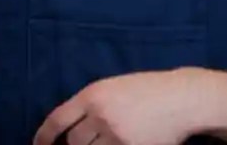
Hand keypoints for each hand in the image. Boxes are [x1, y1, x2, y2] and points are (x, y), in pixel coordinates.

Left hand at [34, 69, 205, 144]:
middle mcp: (101, 115)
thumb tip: (66, 129)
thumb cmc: (145, 91)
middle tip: (83, 142)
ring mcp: (118, 135)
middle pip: (74, 141)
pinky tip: (121, 143)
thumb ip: (88, 105)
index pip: (57, 120)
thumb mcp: (110, 87)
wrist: (182, 99)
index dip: (43, 136)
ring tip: (107, 140)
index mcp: (92, 95)